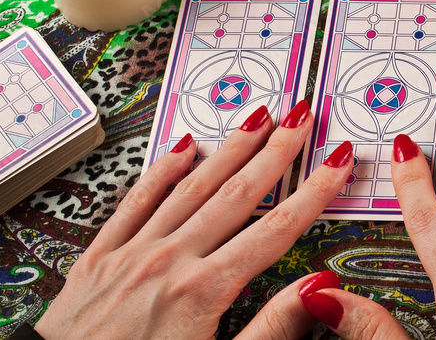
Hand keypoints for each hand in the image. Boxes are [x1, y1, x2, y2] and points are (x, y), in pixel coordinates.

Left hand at [34, 100, 352, 339]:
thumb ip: (271, 328)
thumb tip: (316, 290)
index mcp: (203, 290)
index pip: (276, 229)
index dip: (313, 191)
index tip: (337, 162)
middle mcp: (170, 260)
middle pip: (237, 193)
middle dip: (276, 151)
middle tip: (301, 117)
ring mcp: (132, 252)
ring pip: (191, 185)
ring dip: (229, 148)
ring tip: (257, 116)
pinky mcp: (98, 257)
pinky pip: (135, 200)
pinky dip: (162, 169)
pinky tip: (182, 146)